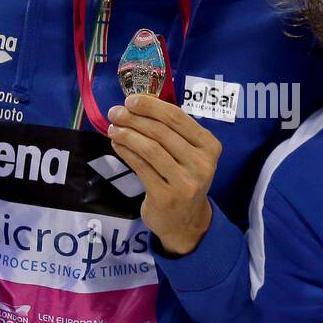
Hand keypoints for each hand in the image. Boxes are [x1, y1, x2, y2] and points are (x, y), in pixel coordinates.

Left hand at [106, 94, 219, 255]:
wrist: (186, 222)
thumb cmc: (184, 179)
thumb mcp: (189, 155)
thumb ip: (172, 132)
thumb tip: (137, 105)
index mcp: (209, 146)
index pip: (178, 118)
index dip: (151, 106)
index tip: (131, 100)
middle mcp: (202, 164)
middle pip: (161, 132)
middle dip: (134, 118)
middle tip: (115, 112)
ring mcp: (185, 182)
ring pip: (150, 149)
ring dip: (127, 134)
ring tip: (113, 128)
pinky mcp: (166, 196)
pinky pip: (141, 167)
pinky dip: (126, 152)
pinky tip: (117, 145)